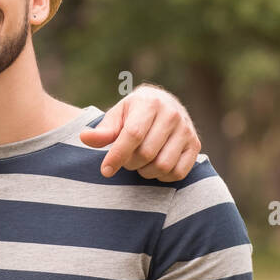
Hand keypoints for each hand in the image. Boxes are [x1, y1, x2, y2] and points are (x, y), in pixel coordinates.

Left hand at [79, 84, 200, 180]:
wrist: (163, 105)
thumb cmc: (134, 113)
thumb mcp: (117, 116)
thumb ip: (103, 130)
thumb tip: (84, 138)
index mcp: (149, 103)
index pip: (133, 134)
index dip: (117, 155)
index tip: (105, 170)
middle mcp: (172, 115)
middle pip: (146, 153)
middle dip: (129, 163)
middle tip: (124, 160)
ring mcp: (186, 130)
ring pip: (162, 165)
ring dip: (145, 171)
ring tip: (138, 163)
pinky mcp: (195, 145)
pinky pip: (178, 173)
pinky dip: (162, 176)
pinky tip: (153, 167)